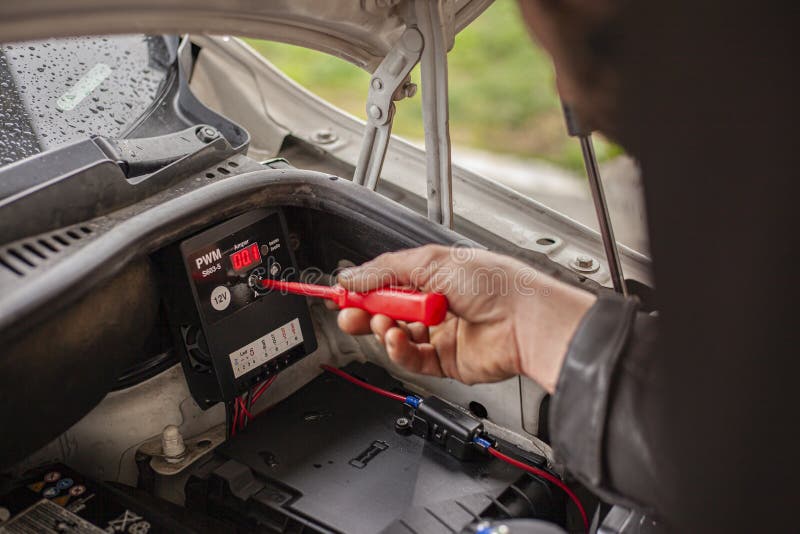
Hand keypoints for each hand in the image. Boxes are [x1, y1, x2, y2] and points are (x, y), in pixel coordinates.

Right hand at [335, 245, 595, 391]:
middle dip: (364, 311)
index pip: (388, 282)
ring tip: (381, 322)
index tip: (341, 292)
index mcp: (435, 275)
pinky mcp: (446, 360)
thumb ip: (385, 270)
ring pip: (396, 336)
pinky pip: (412, 358)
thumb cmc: (495, 283)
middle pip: (388, 311)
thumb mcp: (431, 261)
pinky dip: (398, 349)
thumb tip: (351, 275)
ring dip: (382, 329)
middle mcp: (437, 303)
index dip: (363, 288)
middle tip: (349, 312)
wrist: (525, 319)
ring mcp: (442, 333)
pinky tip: (395, 338)